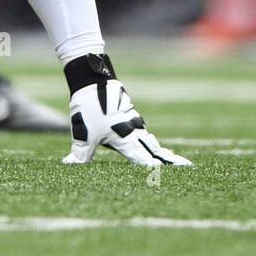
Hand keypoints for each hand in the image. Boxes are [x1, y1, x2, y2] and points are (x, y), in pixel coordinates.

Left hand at [63, 54, 191, 167]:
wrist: (92, 79)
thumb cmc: (88, 108)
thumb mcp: (82, 134)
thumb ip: (80, 154)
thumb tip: (68, 165)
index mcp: (126, 139)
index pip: (144, 160)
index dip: (156, 169)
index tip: (172, 176)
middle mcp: (134, 130)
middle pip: (154, 149)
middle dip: (169, 160)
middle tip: (186, 167)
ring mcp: (133, 119)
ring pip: (148, 137)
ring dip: (159, 148)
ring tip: (171, 158)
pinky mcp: (128, 111)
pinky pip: (141, 128)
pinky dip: (147, 137)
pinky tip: (148, 140)